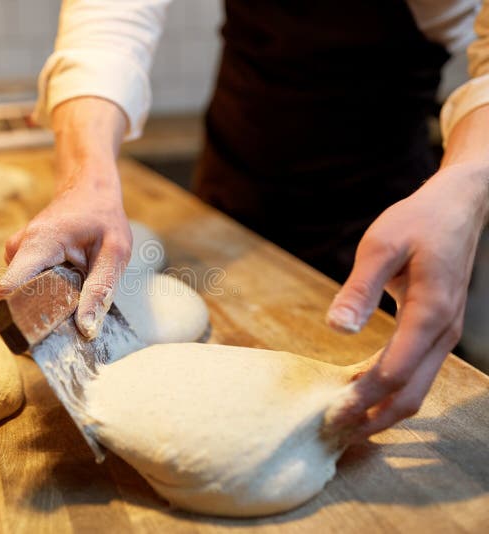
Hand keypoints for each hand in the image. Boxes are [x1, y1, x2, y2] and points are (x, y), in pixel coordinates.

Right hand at [0, 97, 130, 337]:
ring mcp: (16, 251)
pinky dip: (46, 288)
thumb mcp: (115, 253)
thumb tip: (86, 330)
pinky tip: (67, 278)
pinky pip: (27, 283)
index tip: (47, 332)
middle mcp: (19, 247)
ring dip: (48, 298)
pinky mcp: (20, 256)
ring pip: (24, 292)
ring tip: (76, 286)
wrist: (89, 189)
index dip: (25, 315)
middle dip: (43, 311)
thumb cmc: (104, 218)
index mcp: (40, 243)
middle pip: (17, 296)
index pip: (11, 288)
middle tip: (74, 312)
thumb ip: (100, 291)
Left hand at [326, 161, 487, 442]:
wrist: (458, 207)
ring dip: (381, 409)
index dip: (362, 399)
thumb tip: (338, 328)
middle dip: (372, 417)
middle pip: (410, 393)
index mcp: (429, 314)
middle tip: (333, 431)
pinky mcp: (437, 331)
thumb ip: (359, 289)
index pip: (394, 372)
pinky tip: (361, 392)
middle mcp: (442, 333)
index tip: (331, 415)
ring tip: (344, 422)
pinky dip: (389, 390)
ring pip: (416, 388)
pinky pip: (415, 372)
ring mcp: (444, 335)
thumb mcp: (380, 246)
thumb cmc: (417, 221)